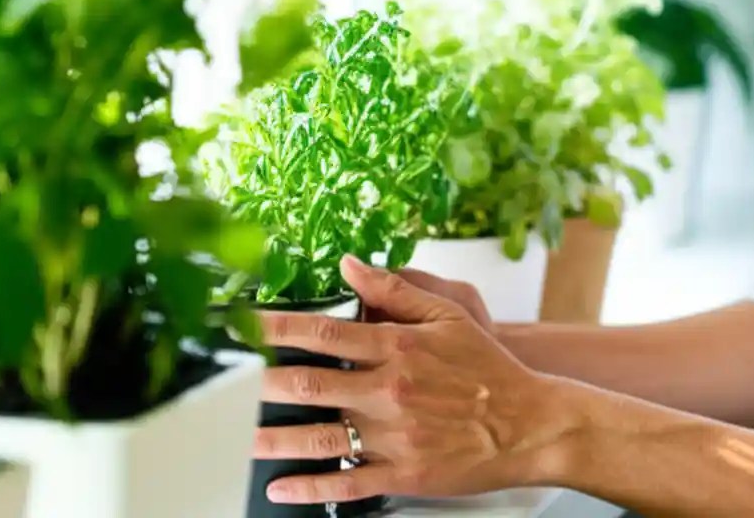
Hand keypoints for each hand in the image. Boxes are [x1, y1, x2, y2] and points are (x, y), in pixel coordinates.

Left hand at [256, 256, 566, 504]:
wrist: (531, 424)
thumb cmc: (488, 370)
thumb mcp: (449, 315)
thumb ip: (394, 288)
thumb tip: (349, 265)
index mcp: (397, 347)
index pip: (323, 332)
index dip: (274, 328)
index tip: (239, 326)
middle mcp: (390, 390)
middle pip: (309, 384)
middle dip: (258, 384)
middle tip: (222, 384)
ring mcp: (395, 436)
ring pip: (321, 437)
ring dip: (274, 440)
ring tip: (238, 440)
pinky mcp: (404, 474)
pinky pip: (348, 483)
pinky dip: (311, 488)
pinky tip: (282, 488)